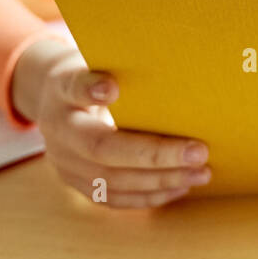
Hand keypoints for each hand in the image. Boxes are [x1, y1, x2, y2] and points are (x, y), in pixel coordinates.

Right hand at [13, 39, 211, 207]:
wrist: (56, 103)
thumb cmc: (90, 75)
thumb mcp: (95, 60)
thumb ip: (116, 67)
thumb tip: (158, 69)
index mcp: (61, 93)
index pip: (74, 88)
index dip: (91, 89)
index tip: (112, 88)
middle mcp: (59, 133)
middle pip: (103, 150)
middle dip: (154, 155)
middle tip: (199, 152)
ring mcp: (65, 164)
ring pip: (112, 181)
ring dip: (161, 180)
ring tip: (201, 173)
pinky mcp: (78, 184)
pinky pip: (114, 198)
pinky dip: (150, 196)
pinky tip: (181, 187)